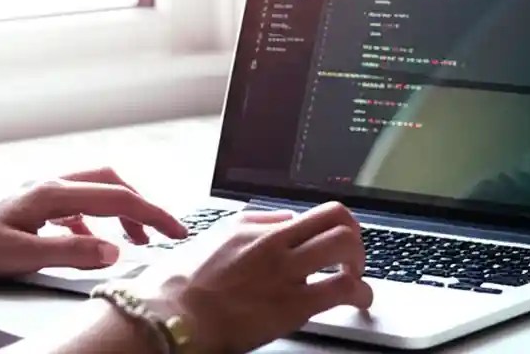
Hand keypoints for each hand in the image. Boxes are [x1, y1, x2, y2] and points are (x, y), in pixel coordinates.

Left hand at [0, 167, 188, 279]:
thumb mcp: (20, 256)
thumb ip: (70, 253)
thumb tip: (116, 251)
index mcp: (53, 193)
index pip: (119, 199)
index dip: (155, 215)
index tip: (178, 231)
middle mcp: (51, 186)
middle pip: (113, 183)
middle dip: (143, 205)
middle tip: (163, 231)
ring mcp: (40, 194)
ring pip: (96, 192)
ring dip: (121, 212)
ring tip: (135, 240)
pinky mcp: (31, 206)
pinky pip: (77, 206)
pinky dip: (96, 222)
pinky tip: (91, 243)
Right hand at [132, 202, 373, 353]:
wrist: (170, 316)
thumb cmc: (180, 285)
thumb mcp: (213, 238)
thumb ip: (251, 226)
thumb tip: (280, 220)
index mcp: (255, 227)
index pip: (308, 214)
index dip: (328, 229)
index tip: (331, 242)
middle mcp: (274, 241)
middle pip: (336, 217)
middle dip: (353, 235)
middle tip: (351, 255)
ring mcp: (285, 270)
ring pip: (344, 244)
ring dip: (360, 260)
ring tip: (356, 277)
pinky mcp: (292, 303)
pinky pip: (341, 288)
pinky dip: (360, 292)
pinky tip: (360, 300)